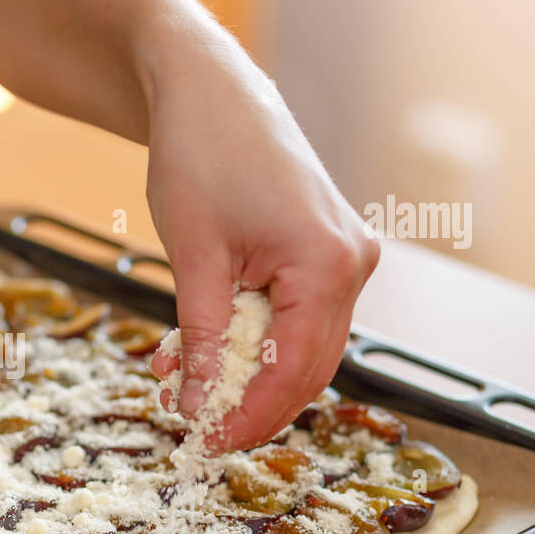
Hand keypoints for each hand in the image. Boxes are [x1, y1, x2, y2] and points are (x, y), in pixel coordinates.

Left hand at [141, 34, 378, 452]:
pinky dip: (252, 339)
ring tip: (181, 380)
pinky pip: (296, 315)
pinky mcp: (326, 251)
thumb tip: (199, 409)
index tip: (204, 442)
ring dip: (246, 372)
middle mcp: (353, 263)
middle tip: (195, 427)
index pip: (295, 371)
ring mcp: (346, 256)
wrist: (208, 90)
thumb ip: (203, 341)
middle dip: (251, 404)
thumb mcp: (194, 260)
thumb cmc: (200, 156)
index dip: (248, 416)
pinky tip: (200, 343)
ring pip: (303, 346)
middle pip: (309, 367)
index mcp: (329, 264)